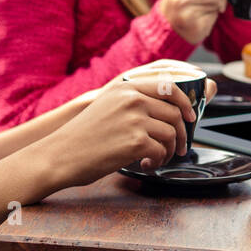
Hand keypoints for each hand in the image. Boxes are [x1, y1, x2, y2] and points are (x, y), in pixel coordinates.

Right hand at [56, 75, 214, 183]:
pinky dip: (157, 161)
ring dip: (169, 150)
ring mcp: (135, 119)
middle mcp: (133, 99)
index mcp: (127, 87)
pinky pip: (161, 151)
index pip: (170, 85)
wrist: (60, 155)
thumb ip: (138, 103)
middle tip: (178, 147)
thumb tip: (174, 110)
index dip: (185, 101)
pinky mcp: (135, 141)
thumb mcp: (110, 106)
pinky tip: (144, 164)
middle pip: (175, 112)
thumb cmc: (85, 135)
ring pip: (172, 133)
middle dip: (183, 132)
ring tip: (157, 158)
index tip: (190, 116)